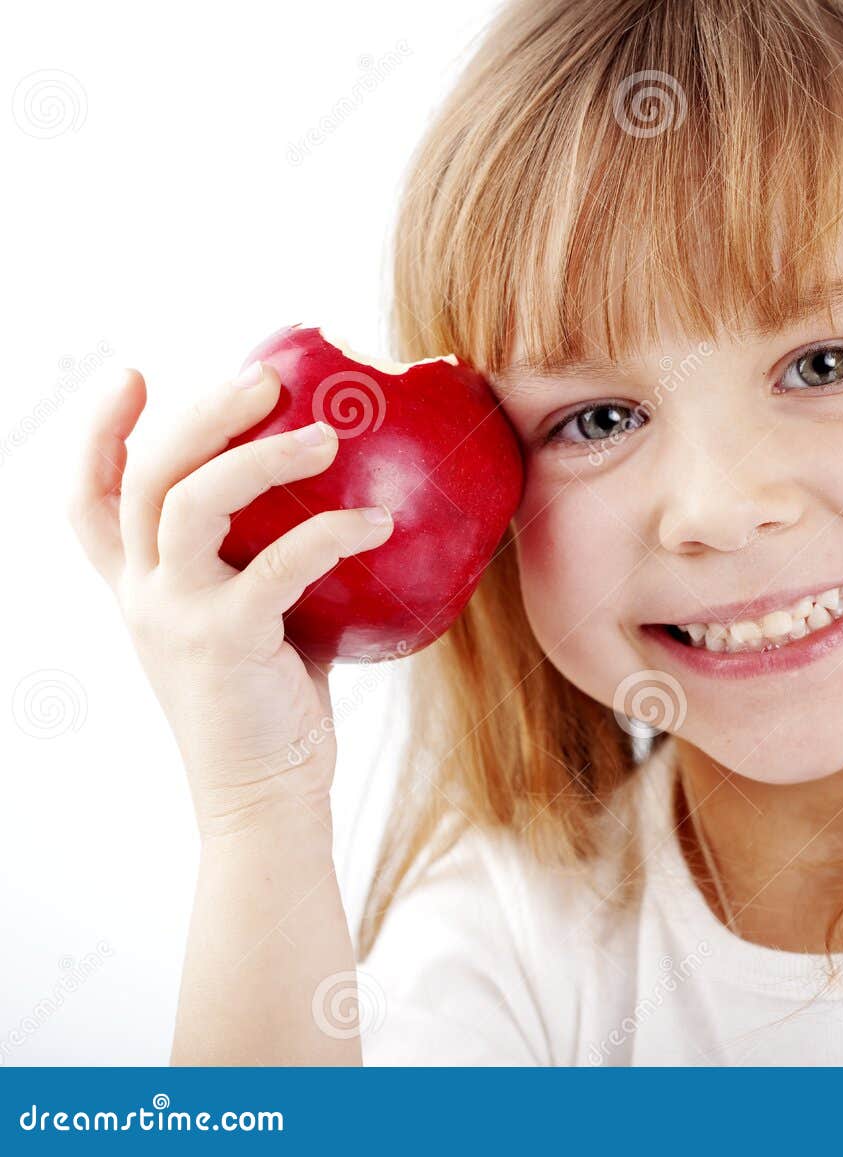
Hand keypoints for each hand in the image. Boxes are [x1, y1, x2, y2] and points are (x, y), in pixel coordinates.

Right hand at [67, 363, 394, 835]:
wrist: (267, 799)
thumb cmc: (276, 707)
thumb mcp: (263, 620)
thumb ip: (278, 563)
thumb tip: (357, 499)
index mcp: (141, 587)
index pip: (89, 499)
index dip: (98, 432)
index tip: (133, 375)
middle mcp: (143, 595)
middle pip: (143, 476)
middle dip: (197, 413)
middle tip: (263, 377)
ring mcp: (176, 616)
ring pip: (189, 503)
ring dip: (257, 456)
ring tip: (326, 434)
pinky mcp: (225, 642)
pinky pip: (278, 565)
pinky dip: (329, 533)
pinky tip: (380, 523)